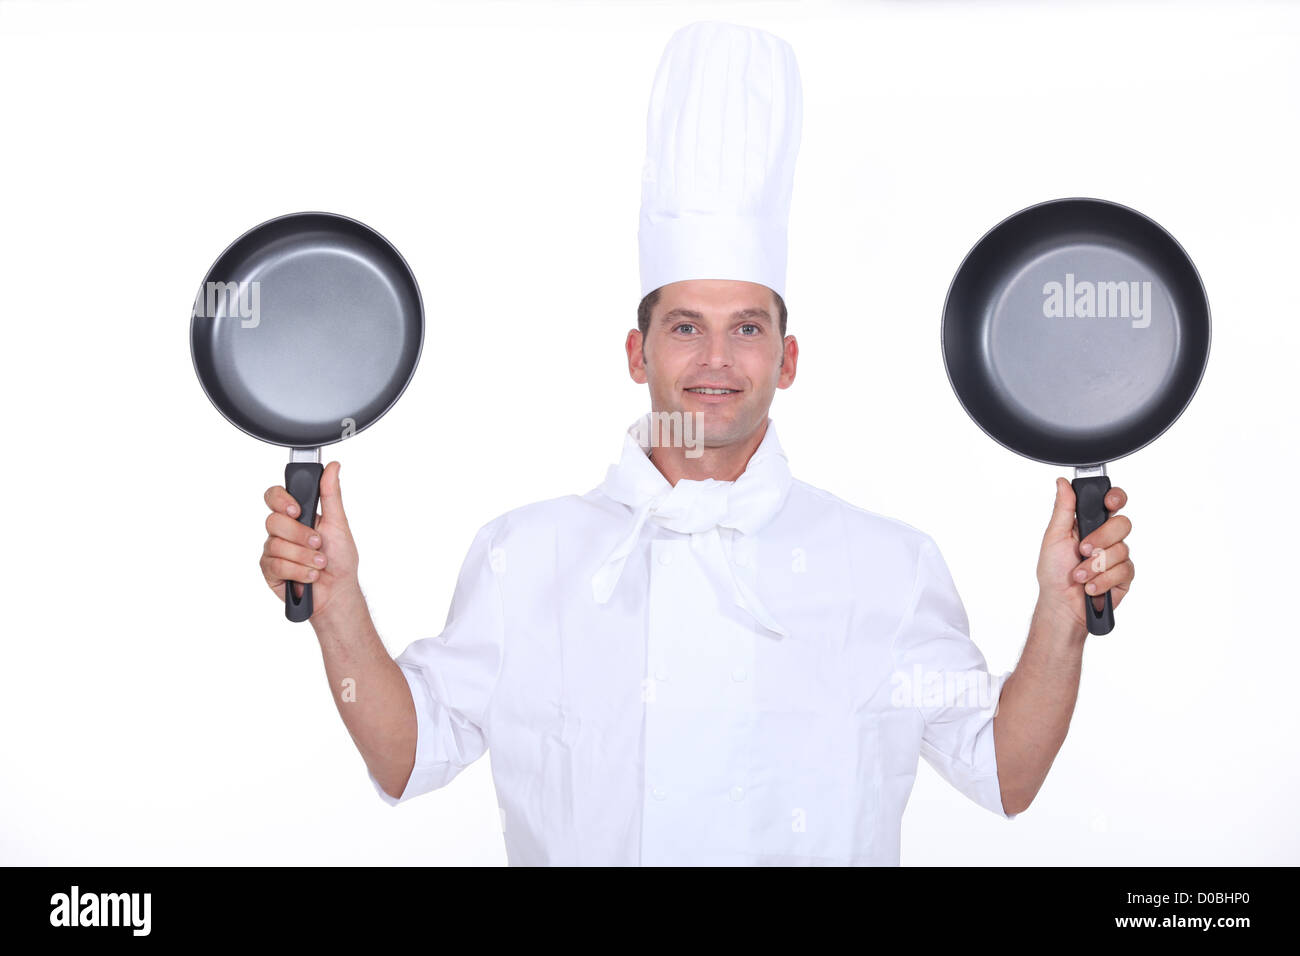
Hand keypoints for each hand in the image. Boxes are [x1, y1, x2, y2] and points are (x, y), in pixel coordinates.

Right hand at [259, 461, 359, 619]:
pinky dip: (299, 571)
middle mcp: (281, 531)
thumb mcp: (339, 523)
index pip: (274, 496)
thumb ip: (331, 495)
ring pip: (276, 545)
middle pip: (273, 521)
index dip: (281, 501)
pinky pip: (276, 565)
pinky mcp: (270, 570)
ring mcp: (273, 551)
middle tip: (318, 544)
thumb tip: (334, 467)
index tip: (297, 511)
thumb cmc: (340, 559)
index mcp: (296, 516)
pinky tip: (310, 575)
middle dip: (300, 535)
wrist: (338, 592)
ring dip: (304, 557)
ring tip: (319, 563)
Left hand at [1035, 477, 1134, 634]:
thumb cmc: (1053, 573)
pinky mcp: (1125, 576)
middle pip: (1122, 523)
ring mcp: (1117, 557)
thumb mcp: (1054, 537)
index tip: (1109, 502)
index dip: (1115, 498)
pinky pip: (1123, 570)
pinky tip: (1091, 587)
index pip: (1111, 502)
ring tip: (1080, 575)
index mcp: (1089, 524)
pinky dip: (1103, 579)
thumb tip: (1062, 483)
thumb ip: (1063, 509)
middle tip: (1083, 550)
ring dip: (1096, 565)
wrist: (1061, 605)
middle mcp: (1106, 538)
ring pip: (1122, 549)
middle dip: (1101, 538)